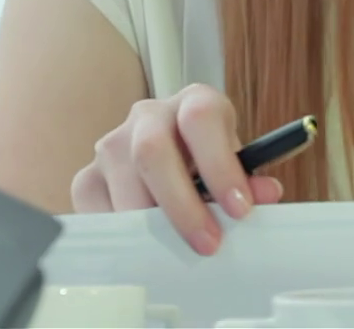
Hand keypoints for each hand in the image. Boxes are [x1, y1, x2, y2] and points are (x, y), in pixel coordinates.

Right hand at [69, 83, 283, 254]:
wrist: (172, 158)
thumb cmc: (209, 161)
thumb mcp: (236, 163)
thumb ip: (251, 179)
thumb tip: (266, 194)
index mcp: (194, 102)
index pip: (200, 119)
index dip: (220, 165)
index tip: (240, 208)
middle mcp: (148, 115)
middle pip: (152, 151)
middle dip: (182, 204)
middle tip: (208, 243)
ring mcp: (111, 144)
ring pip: (123, 183)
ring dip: (152, 224)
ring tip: (178, 251)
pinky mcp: (87, 178)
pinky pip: (96, 208)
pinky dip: (121, 232)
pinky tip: (143, 246)